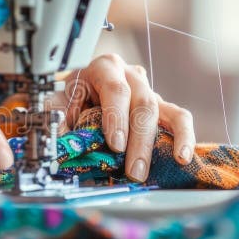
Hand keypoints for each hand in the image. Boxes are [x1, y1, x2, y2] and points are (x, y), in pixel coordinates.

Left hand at [61, 54, 195, 181]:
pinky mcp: (161, 106)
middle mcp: (130, 75)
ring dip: (159, 143)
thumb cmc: (71, 96)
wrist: (82, 89)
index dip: (117, 118)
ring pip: (162, 111)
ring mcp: (148, 89)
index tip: (116, 144)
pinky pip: (179, 117)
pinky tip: (182, 156)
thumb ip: (54, 116)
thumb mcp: (57, 101)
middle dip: (138, 141)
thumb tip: (56, 138)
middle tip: (133, 170)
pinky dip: (184, 137)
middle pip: (142, 103)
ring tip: (154, 168)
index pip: (116, 90)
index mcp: (104, 68)